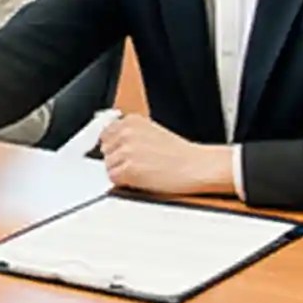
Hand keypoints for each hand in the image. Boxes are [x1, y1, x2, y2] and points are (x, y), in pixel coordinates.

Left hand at [99, 114, 234, 195]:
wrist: (198, 167)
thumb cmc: (181, 154)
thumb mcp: (152, 132)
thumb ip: (130, 133)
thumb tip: (110, 141)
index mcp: (131, 120)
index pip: (105, 133)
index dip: (115, 146)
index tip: (124, 152)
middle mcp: (126, 132)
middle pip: (105, 150)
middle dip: (117, 158)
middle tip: (139, 163)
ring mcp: (127, 150)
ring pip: (108, 165)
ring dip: (121, 171)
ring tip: (143, 170)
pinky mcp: (129, 169)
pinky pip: (113, 178)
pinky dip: (123, 182)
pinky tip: (141, 178)